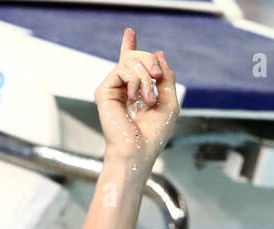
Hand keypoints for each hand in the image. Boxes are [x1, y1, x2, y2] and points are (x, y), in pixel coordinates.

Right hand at [95, 28, 178, 169]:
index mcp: (136, 92)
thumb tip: (159, 54)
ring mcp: (113, 90)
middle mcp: (123, 89)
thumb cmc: (153, 135)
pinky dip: (135, 81)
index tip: (129, 32)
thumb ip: (166, 78)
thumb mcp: (169, 102)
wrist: (138, 151)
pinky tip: (136, 98)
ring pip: (130, 62)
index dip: (130, 47)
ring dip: (145, 78)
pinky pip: (122, 70)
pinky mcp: (104, 91)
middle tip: (157, 77)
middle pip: (137, 58)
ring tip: (148, 100)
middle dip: (151, 63)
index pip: (132, 65)